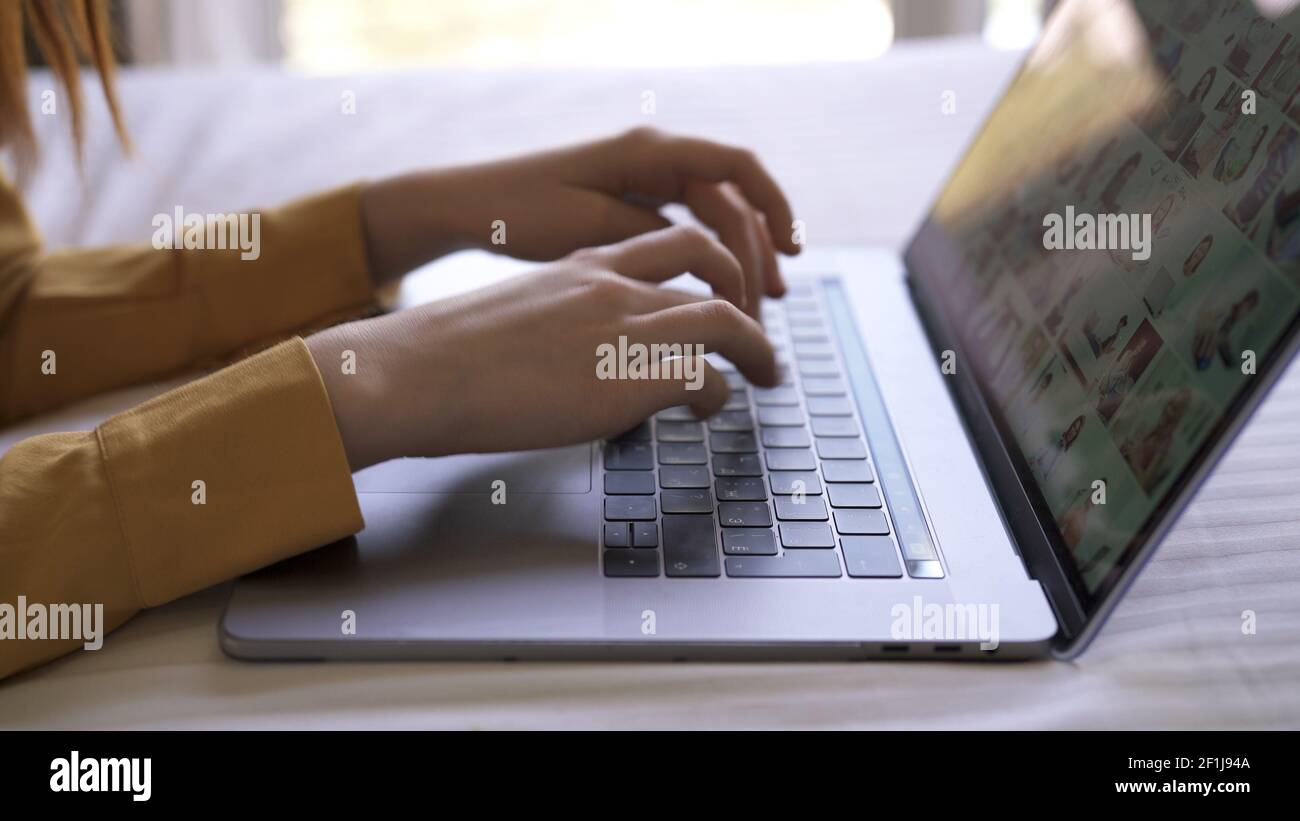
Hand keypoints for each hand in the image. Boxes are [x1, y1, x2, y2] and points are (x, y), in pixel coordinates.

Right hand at [307, 225, 777, 469]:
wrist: (418, 372)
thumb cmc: (444, 357)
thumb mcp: (514, 317)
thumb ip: (558, 322)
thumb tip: (572, 358)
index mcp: (581, 264)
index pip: (664, 243)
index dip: (704, 263)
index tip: (715, 289)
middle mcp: (612, 284)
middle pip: (709, 263)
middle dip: (746, 290)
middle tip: (757, 325)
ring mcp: (624, 325)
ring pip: (723, 318)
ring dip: (755, 347)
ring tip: (766, 373)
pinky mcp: (632, 375)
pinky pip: (706, 377)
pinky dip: (718, 395)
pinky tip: (705, 413)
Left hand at [360, 128, 799, 319]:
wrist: (467, 209)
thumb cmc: (518, 212)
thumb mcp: (592, 227)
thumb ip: (654, 237)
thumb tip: (711, 261)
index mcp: (649, 151)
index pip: (736, 167)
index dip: (774, 206)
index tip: (795, 250)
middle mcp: (653, 158)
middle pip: (730, 202)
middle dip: (758, 252)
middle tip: (772, 306)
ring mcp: (642, 181)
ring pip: (712, 220)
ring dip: (738, 263)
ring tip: (757, 311)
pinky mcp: (629, 205)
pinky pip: (686, 231)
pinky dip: (707, 264)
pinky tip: (715, 299)